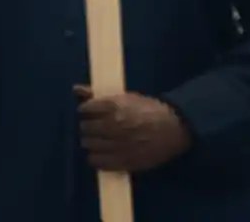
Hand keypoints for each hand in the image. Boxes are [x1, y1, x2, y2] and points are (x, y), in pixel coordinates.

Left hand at [74, 85, 191, 172]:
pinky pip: (96, 161)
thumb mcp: (127, 97)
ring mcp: (116, 145)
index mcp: (114, 106)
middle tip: (96, 127)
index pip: (86, 109)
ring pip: (88, 145)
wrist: (174, 129)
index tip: (91, 112)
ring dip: (91, 141)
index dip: (87, 110)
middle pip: (85, 128)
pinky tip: (103, 152)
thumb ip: (98, 94)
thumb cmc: (150, 110)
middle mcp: (112, 125)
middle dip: (88, 126)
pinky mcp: (121, 161)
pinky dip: (96, 157)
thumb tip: (75, 88)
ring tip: (100, 140)